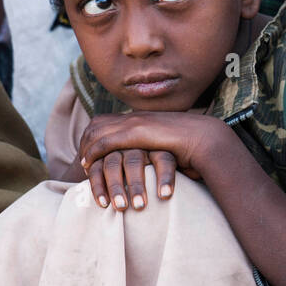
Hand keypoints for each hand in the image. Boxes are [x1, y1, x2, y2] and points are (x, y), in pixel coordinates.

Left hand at [77, 111, 230, 210]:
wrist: (204, 138)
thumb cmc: (192, 146)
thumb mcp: (168, 144)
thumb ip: (156, 147)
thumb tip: (152, 158)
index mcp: (142, 117)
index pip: (109, 121)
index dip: (95, 136)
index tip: (89, 152)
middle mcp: (135, 117)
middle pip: (97, 125)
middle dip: (86, 143)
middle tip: (82, 162)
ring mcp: (135, 122)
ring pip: (98, 133)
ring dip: (88, 151)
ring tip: (83, 168)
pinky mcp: (136, 132)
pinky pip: (106, 141)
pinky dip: (94, 153)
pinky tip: (89, 165)